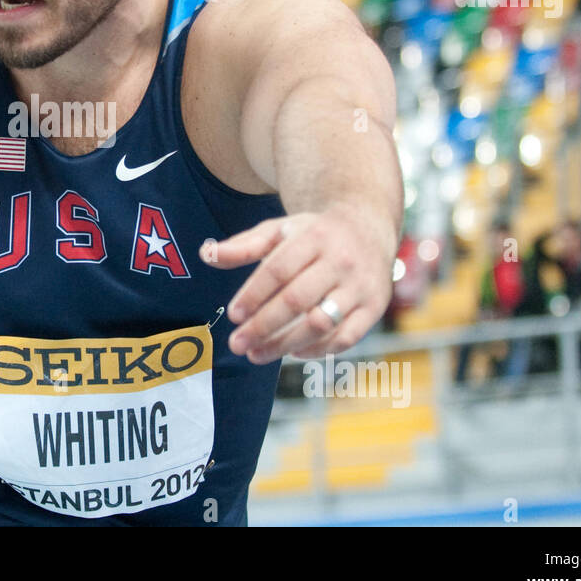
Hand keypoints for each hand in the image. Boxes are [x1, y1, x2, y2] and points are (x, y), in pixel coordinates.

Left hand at [201, 203, 395, 363]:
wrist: (368, 226)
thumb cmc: (314, 233)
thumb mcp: (280, 229)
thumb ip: (244, 245)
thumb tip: (206, 254)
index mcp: (314, 237)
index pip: (278, 270)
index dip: (253, 294)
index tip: (233, 315)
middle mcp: (341, 261)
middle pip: (297, 299)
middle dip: (262, 326)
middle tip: (236, 344)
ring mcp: (361, 286)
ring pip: (321, 323)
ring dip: (285, 344)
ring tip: (256, 354)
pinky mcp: (374, 307)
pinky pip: (346, 337)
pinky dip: (318, 349)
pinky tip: (292, 352)